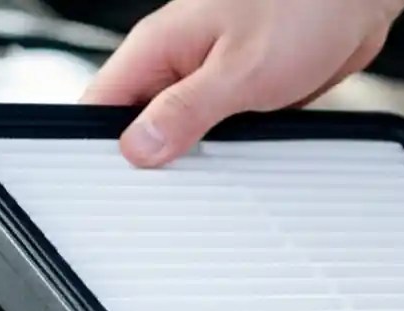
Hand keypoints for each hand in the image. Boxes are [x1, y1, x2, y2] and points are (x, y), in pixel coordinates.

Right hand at [81, 0, 403, 165]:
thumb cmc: (302, 7)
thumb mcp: (240, 70)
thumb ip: (186, 111)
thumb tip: (139, 149)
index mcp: (158, 47)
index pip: (101, 105)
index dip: (100, 149)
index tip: (114, 188)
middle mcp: (178, 63)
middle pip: (139, 127)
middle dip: (150, 165)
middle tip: (166, 198)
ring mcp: (209, 79)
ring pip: (180, 135)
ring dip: (193, 161)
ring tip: (205, 187)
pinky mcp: (242, 94)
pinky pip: (219, 135)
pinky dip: (226, 155)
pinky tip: (237, 170)